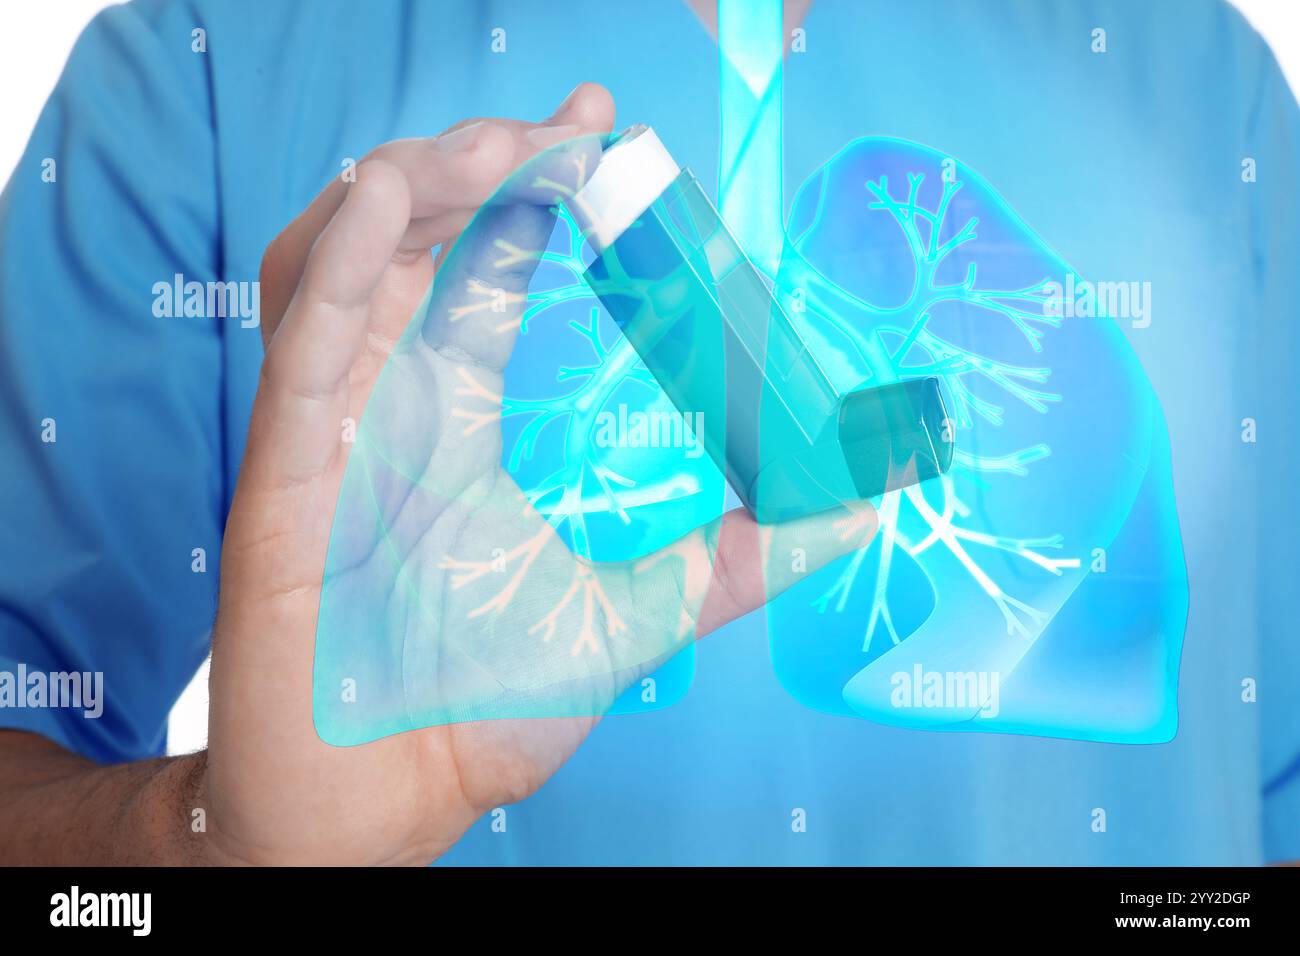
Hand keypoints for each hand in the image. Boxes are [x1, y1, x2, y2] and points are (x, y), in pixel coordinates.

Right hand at [202, 83, 875, 864]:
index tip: (610, 136)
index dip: (538, 187)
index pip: (484, 262)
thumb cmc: (485, 708)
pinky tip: (386, 202)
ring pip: (341, 258)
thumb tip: (866, 503)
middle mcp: (387, 399)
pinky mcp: (282, 470)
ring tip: (497, 148)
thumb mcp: (643, 607)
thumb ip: (747, 553)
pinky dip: (332, 261)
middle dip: (485, 159)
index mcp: (452, 415)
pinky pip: (295, 342)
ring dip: (411, 184)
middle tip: (571, 126)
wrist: (393, 804)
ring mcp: (330, 426)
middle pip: (415, 234)